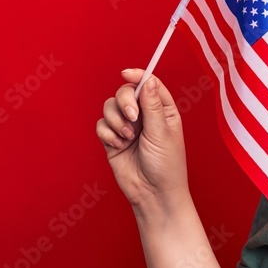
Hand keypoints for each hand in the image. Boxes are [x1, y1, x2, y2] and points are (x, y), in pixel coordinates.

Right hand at [95, 69, 190, 212]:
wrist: (152, 193)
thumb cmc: (166, 165)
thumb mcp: (161, 133)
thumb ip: (152, 106)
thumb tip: (148, 80)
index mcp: (163, 111)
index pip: (149, 85)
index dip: (138, 76)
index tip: (126, 73)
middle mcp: (144, 116)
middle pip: (125, 92)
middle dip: (124, 101)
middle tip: (132, 117)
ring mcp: (127, 127)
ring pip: (110, 107)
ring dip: (116, 120)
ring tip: (127, 137)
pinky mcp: (113, 139)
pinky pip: (101, 124)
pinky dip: (107, 132)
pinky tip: (118, 145)